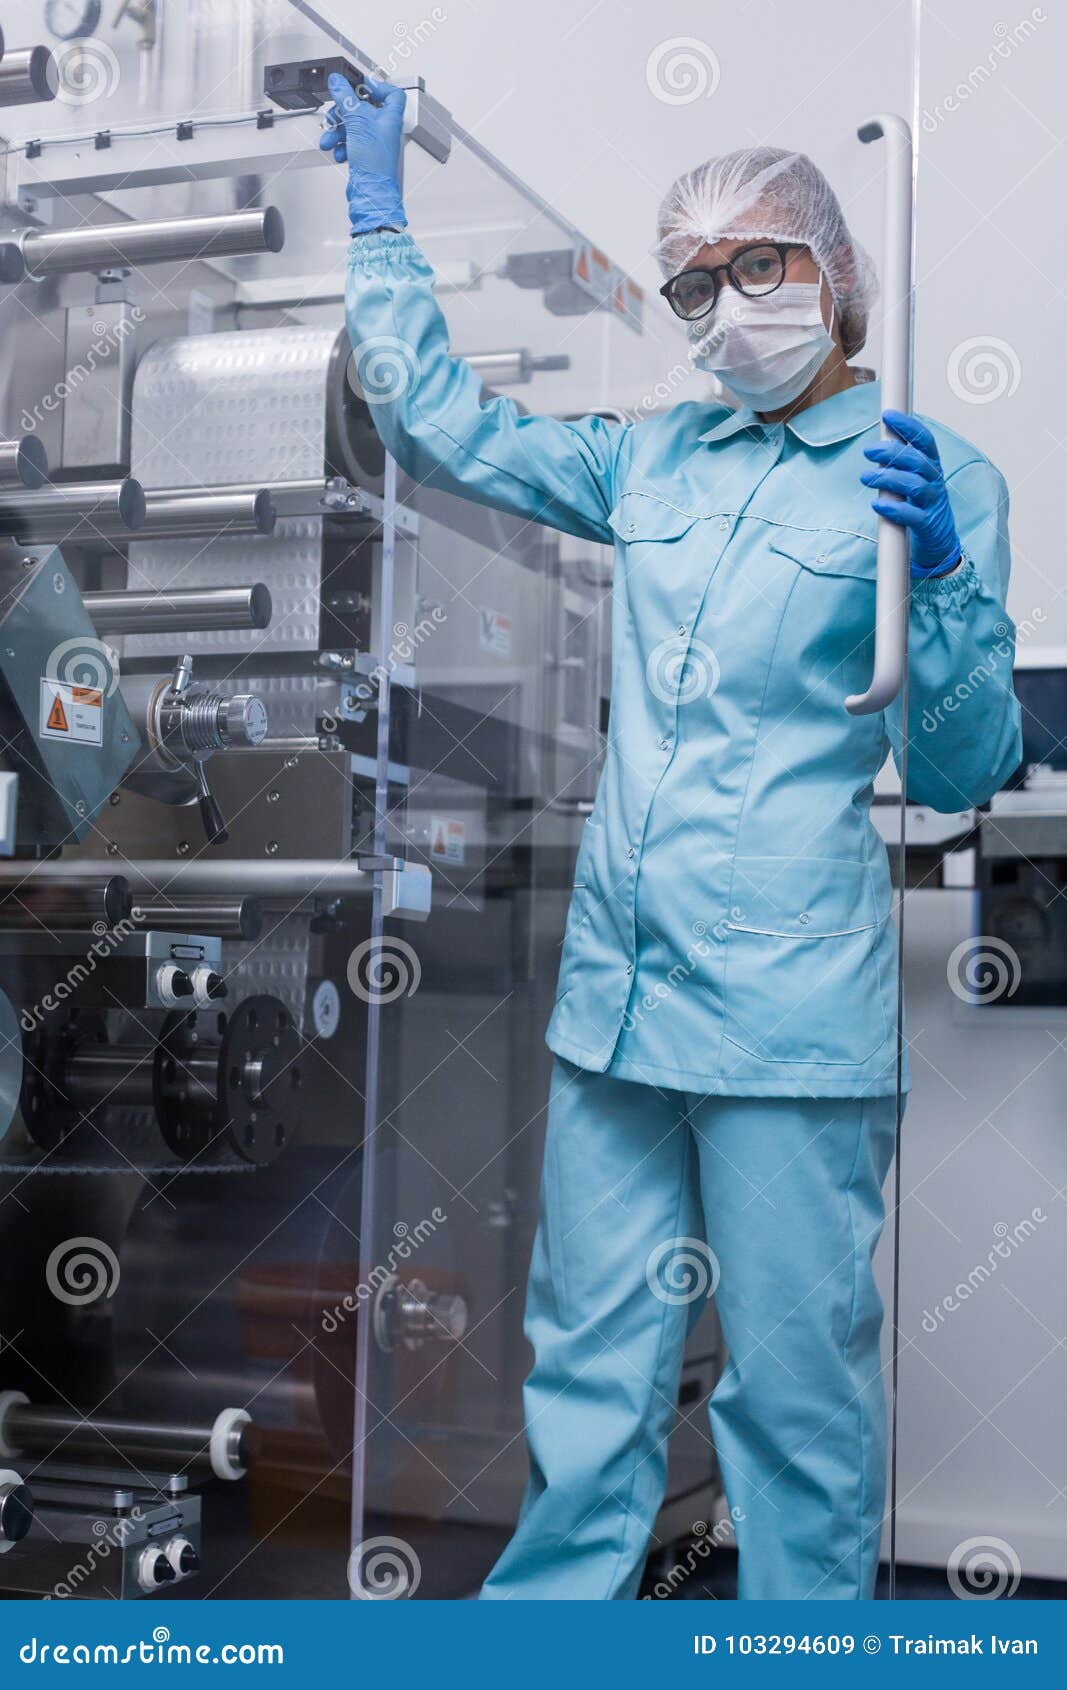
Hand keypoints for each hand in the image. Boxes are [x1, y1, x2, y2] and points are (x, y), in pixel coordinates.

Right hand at [319, 71, 406, 235]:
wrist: (371, 192)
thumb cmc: (375, 162)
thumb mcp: (358, 121)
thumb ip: (346, 98)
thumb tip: (337, 81)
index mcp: (390, 117)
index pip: (392, 93)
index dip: (377, 86)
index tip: (361, 85)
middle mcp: (384, 129)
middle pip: (363, 109)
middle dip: (345, 112)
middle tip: (335, 114)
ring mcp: (374, 142)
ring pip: (353, 126)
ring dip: (338, 131)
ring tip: (330, 139)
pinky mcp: (364, 155)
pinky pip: (350, 142)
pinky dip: (341, 145)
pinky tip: (338, 151)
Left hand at [860, 409, 960, 576]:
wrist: (937, 543)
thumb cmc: (920, 508)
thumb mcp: (910, 483)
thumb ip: (898, 467)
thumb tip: (878, 446)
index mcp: (931, 468)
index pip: (924, 441)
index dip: (908, 426)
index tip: (888, 416)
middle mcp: (934, 482)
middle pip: (917, 460)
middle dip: (892, 452)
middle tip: (869, 450)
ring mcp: (932, 503)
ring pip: (914, 485)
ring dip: (888, 478)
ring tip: (866, 477)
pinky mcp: (927, 525)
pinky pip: (912, 515)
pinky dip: (894, 508)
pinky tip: (877, 504)